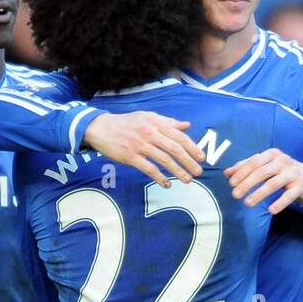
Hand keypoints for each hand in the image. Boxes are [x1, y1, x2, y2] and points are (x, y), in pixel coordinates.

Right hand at [83, 111, 202, 187]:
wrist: (101, 128)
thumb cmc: (127, 123)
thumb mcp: (148, 117)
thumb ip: (168, 122)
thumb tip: (186, 126)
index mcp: (156, 122)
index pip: (178, 136)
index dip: (192, 147)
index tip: (201, 158)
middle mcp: (149, 132)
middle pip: (174, 148)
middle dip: (188, 161)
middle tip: (198, 172)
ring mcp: (140, 145)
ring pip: (164, 159)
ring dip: (178, 171)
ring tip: (187, 180)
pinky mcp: (130, 157)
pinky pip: (148, 169)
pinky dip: (159, 177)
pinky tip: (167, 184)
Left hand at [226, 148, 302, 214]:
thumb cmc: (283, 171)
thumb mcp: (266, 165)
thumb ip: (247, 167)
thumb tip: (227, 173)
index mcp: (272, 154)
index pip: (254, 162)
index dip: (241, 172)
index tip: (231, 183)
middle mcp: (283, 161)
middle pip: (261, 172)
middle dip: (246, 183)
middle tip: (235, 195)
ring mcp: (292, 173)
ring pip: (273, 183)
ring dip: (259, 194)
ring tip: (247, 203)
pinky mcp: (300, 186)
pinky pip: (289, 195)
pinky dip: (280, 203)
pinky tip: (270, 210)